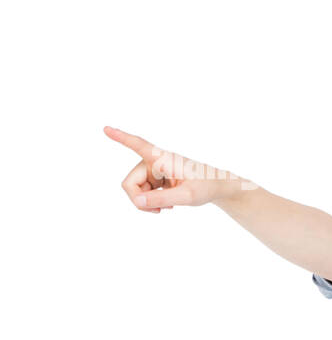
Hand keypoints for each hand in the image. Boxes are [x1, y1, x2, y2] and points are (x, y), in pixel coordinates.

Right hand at [105, 125, 249, 211]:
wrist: (217, 188)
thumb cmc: (206, 187)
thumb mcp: (187, 197)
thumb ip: (162, 199)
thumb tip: (138, 201)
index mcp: (162, 158)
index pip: (138, 145)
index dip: (121, 138)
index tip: (106, 128)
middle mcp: (154, 161)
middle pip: (129, 183)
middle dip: (138, 199)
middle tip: (156, 211)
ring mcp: (154, 170)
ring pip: (135, 191)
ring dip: (146, 203)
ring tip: (164, 209)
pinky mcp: (156, 179)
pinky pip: (142, 193)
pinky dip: (150, 202)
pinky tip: (165, 206)